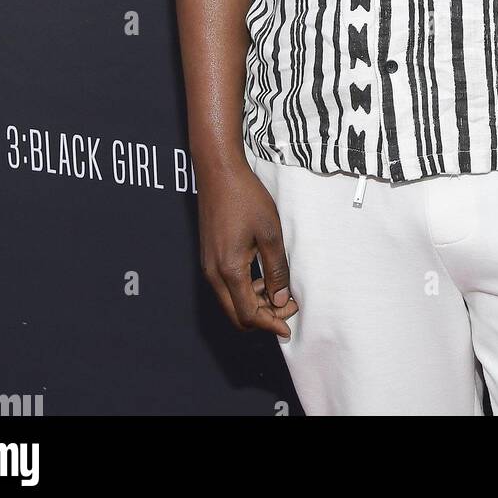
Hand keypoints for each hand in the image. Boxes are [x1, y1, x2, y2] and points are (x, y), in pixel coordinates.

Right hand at [197, 160, 298, 336]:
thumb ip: (276, 269)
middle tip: (287, 309)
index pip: (249, 313)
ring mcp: (208, 265)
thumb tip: (280, 300)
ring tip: (278, 290)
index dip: (271, 323)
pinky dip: (245, 291)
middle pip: (236, 315)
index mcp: (229, 270)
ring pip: (230, 302)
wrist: (218, 173)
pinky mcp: (209, 257)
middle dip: (263, 318)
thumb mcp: (270, 233)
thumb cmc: (246, 198)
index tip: (290, 324)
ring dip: (254, 304)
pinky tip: (262, 276)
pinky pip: (226, 287)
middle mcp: (213, 273)